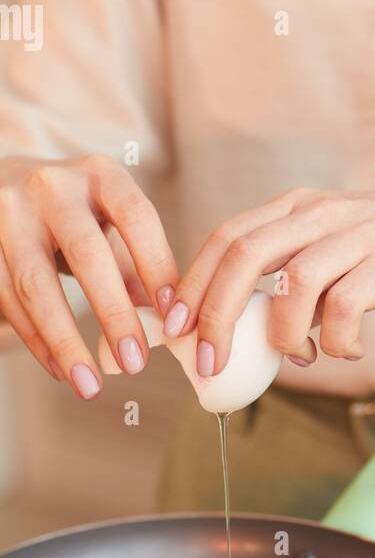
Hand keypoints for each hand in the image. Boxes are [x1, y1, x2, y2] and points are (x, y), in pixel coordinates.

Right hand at [0, 154, 178, 396]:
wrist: (3, 182)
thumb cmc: (75, 211)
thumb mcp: (111, 218)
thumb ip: (139, 263)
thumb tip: (170, 321)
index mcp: (100, 173)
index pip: (136, 216)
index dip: (156, 265)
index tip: (173, 316)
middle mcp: (52, 186)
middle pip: (85, 252)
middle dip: (112, 312)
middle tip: (136, 362)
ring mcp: (10, 213)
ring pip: (35, 284)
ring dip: (65, 340)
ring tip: (90, 384)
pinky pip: (7, 299)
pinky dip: (36, 340)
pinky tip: (60, 369)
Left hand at [164, 181, 374, 376]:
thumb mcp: (341, 247)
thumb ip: (296, 277)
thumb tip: (251, 332)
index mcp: (300, 207)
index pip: (226, 238)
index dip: (193, 285)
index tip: (177, 331)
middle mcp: (322, 213)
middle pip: (244, 256)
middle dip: (216, 315)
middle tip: (208, 365)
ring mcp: (361, 234)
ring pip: (293, 281)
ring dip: (282, 333)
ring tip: (297, 357)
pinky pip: (348, 304)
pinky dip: (338, 338)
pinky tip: (348, 349)